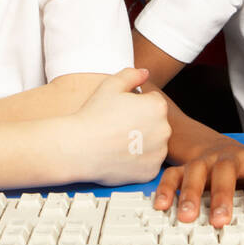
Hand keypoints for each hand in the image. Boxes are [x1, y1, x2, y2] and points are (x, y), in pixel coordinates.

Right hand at [68, 68, 170, 186]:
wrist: (79, 148)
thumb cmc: (94, 114)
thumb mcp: (110, 85)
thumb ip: (132, 74)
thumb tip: (145, 72)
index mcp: (158, 107)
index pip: (154, 102)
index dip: (136, 105)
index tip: (121, 112)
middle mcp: (165, 130)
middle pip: (157, 124)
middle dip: (143, 124)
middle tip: (118, 127)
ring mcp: (159, 153)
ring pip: (154, 145)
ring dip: (142, 143)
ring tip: (118, 143)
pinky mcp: (151, 172)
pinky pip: (147, 164)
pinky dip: (137, 162)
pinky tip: (120, 156)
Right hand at [153, 144, 243, 227]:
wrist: (218, 146)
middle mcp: (228, 159)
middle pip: (225, 174)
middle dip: (222, 197)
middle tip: (221, 221)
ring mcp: (204, 163)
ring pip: (196, 174)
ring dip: (190, 196)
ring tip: (188, 218)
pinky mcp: (185, 168)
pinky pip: (172, 176)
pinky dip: (165, 190)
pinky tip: (162, 206)